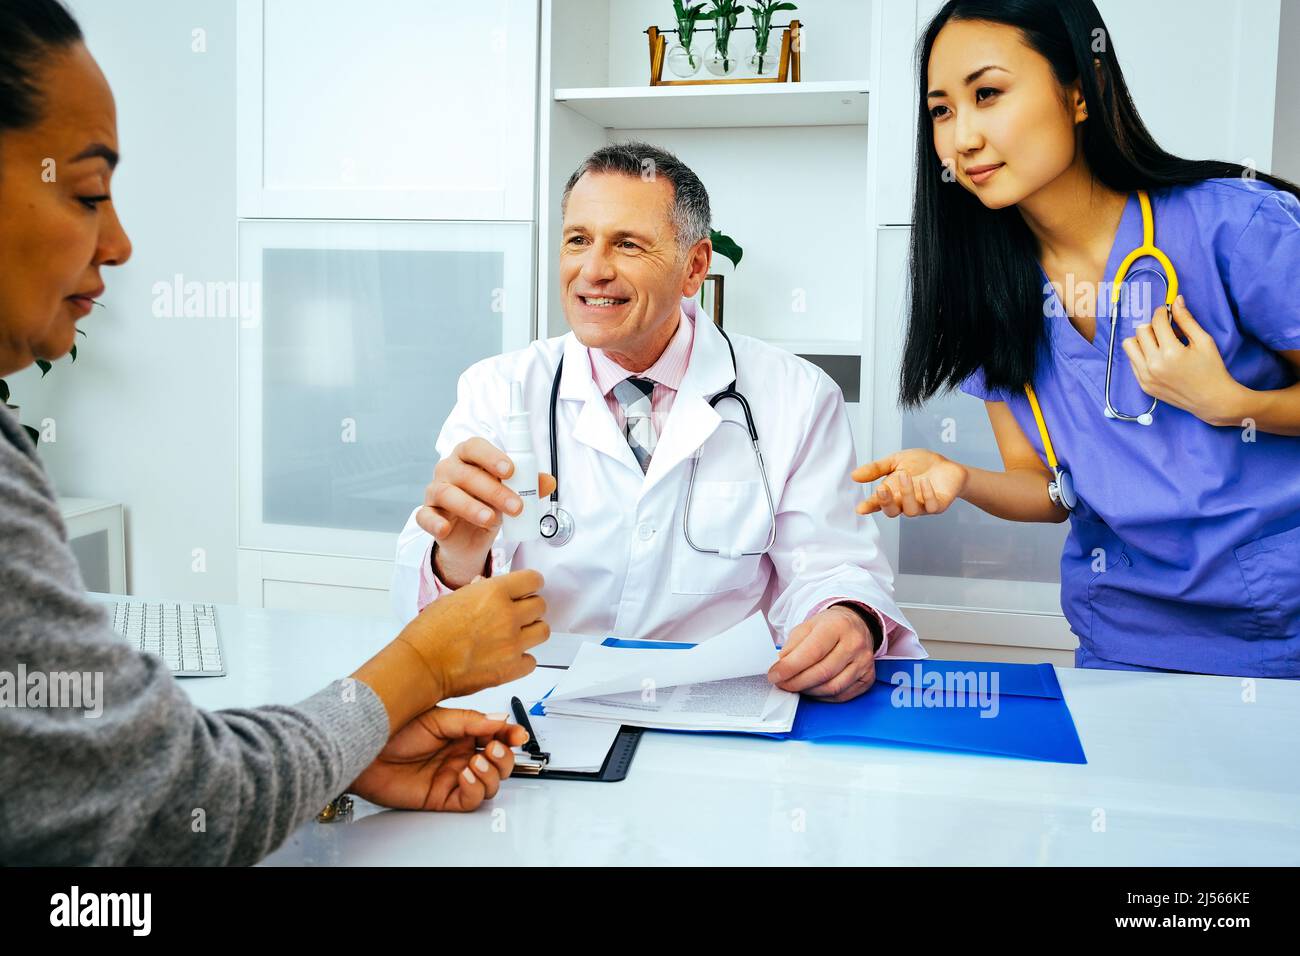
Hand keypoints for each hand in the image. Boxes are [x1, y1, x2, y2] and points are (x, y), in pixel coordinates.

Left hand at [349, 707, 528, 810]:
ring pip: (490, 783)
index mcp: (461, 733)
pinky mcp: (442, 797)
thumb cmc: (392, 731)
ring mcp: (453, 777)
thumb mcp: (436, 718)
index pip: (495, 736)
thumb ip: (470, 721)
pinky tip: (466, 775)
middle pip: (499, 762)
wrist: (365, 751)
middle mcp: (460, 755)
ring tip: (477, 761)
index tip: (518, 734)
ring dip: (492, 773)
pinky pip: (470, 799)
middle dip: (503, 756)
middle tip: (493, 748)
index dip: (510, 736)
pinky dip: (475, 789)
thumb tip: (499, 720)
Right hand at [398, 570, 548, 700]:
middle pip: (541, 605)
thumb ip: (479, 591)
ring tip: (516, 635)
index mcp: (493, 592)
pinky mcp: (511, 668)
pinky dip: (522, 660)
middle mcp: (507, 616)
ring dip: (531, 632)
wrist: (421, 665)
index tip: (528, 589)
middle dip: (530, 609)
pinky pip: (532, 660)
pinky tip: (508, 656)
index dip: (531, 585)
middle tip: (518, 614)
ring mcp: (511, 643)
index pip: (533, 580)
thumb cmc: (429, 633)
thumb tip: (486, 586)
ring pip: (543, 631)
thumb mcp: (454, 598)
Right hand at [416, 437, 556, 587]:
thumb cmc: (490, 504)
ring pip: (447, 494)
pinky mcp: (427, 513)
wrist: (470, 536)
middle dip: (494, 490)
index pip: (475, 447)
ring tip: (490, 520)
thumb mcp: (511, 495)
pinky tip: (446, 529)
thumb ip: (529, 486)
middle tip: (516, 506)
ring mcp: (435, 491)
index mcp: (468, 457)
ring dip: (470, 506)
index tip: (511, 471)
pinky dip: (434, 522)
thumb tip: (549, 481)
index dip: (492, 457)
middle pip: (466, 474)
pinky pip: (425, 516)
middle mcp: (449, 469)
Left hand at [766, 606, 877, 701]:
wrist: (856, 625)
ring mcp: (864, 662)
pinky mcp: (868, 678)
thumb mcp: (807, 627)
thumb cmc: (829, 627)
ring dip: (809, 691)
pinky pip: (842, 695)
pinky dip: (823, 696)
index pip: (812, 651)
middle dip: (796, 682)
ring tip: (796, 686)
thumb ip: (792, 646)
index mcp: (837, 626)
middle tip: (782, 684)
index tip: (774, 675)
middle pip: (822, 672)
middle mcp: (855, 644)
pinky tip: (813, 689)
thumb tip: (780, 668)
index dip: (790, 667)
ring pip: (832, 687)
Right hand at [852, 449, 967, 517]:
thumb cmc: (920, 465)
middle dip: (885, 502)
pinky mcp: (938, 505)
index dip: (869, 507)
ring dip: (906, 494)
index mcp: (892, 493)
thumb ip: (876, 469)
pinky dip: (927, 494)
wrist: (947, 466)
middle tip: (881, 489)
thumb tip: (854, 476)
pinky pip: (931, 506)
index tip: (861, 508)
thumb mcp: (895, 461)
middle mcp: (904, 503)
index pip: (877, 503)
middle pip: (892, 512)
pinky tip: (925, 481)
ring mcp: (921, 506)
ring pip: (910, 510)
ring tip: (905, 475)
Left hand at [1121, 295, 1245, 425]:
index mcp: (1170, 353)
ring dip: (1142, 340)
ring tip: (1159, 343)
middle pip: (1140, 331)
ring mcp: (1146, 377)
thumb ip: (1187, 320)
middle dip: (1153, 326)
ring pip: (1130, 345)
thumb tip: (1176, 300)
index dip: (1162, 312)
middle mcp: (1153, 365)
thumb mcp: (1204, 341)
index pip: (1156, 322)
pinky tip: (1158, 357)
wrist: (1211, 399)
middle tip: (1167, 330)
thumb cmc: (1211, 369)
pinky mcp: (1143, 385)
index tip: (1168, 312)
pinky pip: (1132, 361)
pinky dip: (1142, 355)